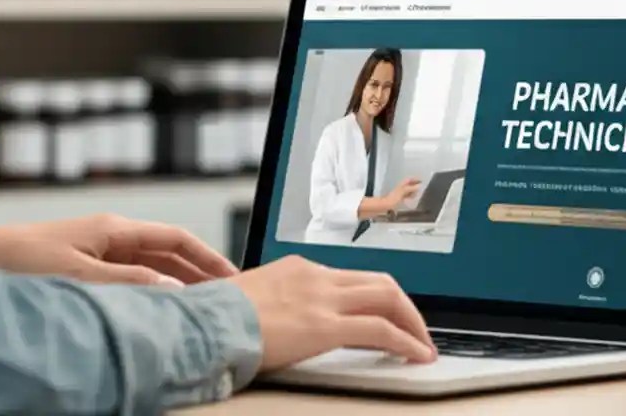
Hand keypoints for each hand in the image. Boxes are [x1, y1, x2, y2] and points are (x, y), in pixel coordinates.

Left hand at [0, 214, 237, 287]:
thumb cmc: (21, 261)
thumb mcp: (80, 274)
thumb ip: (128, 282)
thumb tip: (172, 288)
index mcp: (115, 229)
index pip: (176, 239)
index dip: (208, 257)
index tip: (234, 277)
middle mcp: (111, 237)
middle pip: (168, 253)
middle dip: (199, 273)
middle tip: (227, 296)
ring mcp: (99, 252)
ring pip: (151, 267)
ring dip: (177, 283)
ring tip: (201, 306)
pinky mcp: (86, 267)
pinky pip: (131, 278)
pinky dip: (152, 291)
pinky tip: (160, 308)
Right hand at [231, 255, 436, 370]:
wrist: (202, 325)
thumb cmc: (216, 320)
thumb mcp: (252, 302)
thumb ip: (277, 307)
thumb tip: (284, 326)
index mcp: (298, 269)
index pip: (352, 278)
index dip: (377, 298)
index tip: (388, 315)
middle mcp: (315, 276)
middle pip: (379, 282)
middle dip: (404, 306)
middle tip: (416, 329)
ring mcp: (322, 298)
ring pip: (388, 298)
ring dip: (412, 322)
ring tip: (422, 345)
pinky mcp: (324, 325)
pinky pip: (381, 330)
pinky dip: (406, 342)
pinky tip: (416, 356)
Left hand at [384, 178, 421, 208]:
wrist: (385, 205)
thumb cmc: (393, 198)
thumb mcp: (403, 192)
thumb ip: (411, 188)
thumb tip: (418, 186)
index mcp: (402, 184)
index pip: (409, 179)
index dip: (415, 179)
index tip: (421, 181)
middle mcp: (401, 187)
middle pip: (409, 184)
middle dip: (415, 186)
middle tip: (420, 189)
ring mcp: (400, 193)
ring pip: (408, 190)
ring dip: (413, 191)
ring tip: (416, 194)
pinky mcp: (399, 198)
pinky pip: (406, 195)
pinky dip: (409, 196)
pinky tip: (411, 198)